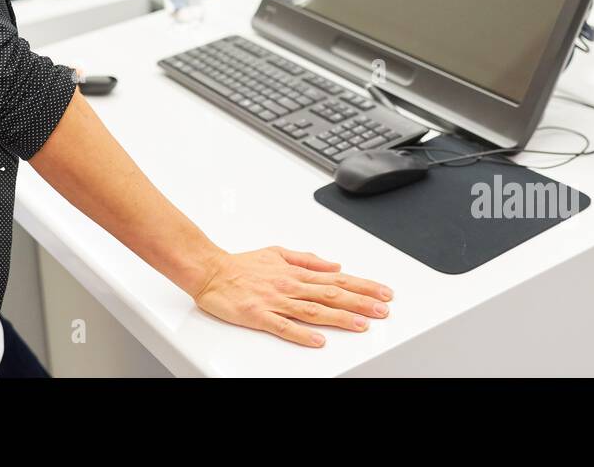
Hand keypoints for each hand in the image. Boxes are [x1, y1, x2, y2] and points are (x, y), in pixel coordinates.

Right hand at [192, 246, 392, 346]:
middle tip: (383, 310)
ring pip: (313, 310)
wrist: (210, 271)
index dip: (363, 286)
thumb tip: (333, 264)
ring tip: (362, 324)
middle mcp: (290, 286)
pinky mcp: (259, 316)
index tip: (383, 293)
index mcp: (295, 273)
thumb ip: (307, 259)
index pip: (337, 279)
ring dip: (340, 317)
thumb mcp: (278, 252)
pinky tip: (318, 340)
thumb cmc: (242, 264)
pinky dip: (302, 334)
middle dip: (360, 302)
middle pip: (331, 294)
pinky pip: (283, 326)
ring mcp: (275, 301)